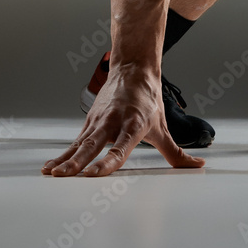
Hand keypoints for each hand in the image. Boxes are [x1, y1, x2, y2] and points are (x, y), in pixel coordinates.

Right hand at [42, 65, 204, 176]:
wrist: (133, 70)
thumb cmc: (148, 100)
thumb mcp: (163, 127)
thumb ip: (176, 153)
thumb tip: (197, 164)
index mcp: (133, 125)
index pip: (119, 148)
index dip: (107, 162)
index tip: (94, 174)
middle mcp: (112, 123)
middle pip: (92, 146)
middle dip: (77, 163)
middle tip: (64, 176)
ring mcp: (98, 122)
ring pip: (79, 144)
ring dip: (64, 160)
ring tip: (51, 174)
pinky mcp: (89, 123)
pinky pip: (74, 143)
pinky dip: (62, 155)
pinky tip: (50, 168)